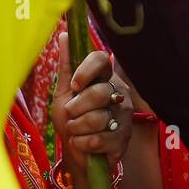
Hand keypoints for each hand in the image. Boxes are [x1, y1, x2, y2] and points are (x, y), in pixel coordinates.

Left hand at [51, 31, 132, 171]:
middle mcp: (119, 93)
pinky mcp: (123, 139)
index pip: (101, 59)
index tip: (74, 85)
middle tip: (71, 115)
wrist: (78, 153)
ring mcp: (124, 117)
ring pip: (98, 118)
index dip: (85, 71)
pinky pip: (99, 139)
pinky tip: (84, 143)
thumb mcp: (64, 92)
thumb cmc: (72, 119)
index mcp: (105, 78)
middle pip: (98, 92)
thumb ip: (66, 65)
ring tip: (77, 131)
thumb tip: (65, 34)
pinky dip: (83, 143)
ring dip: (77, 129)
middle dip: (76, 108)